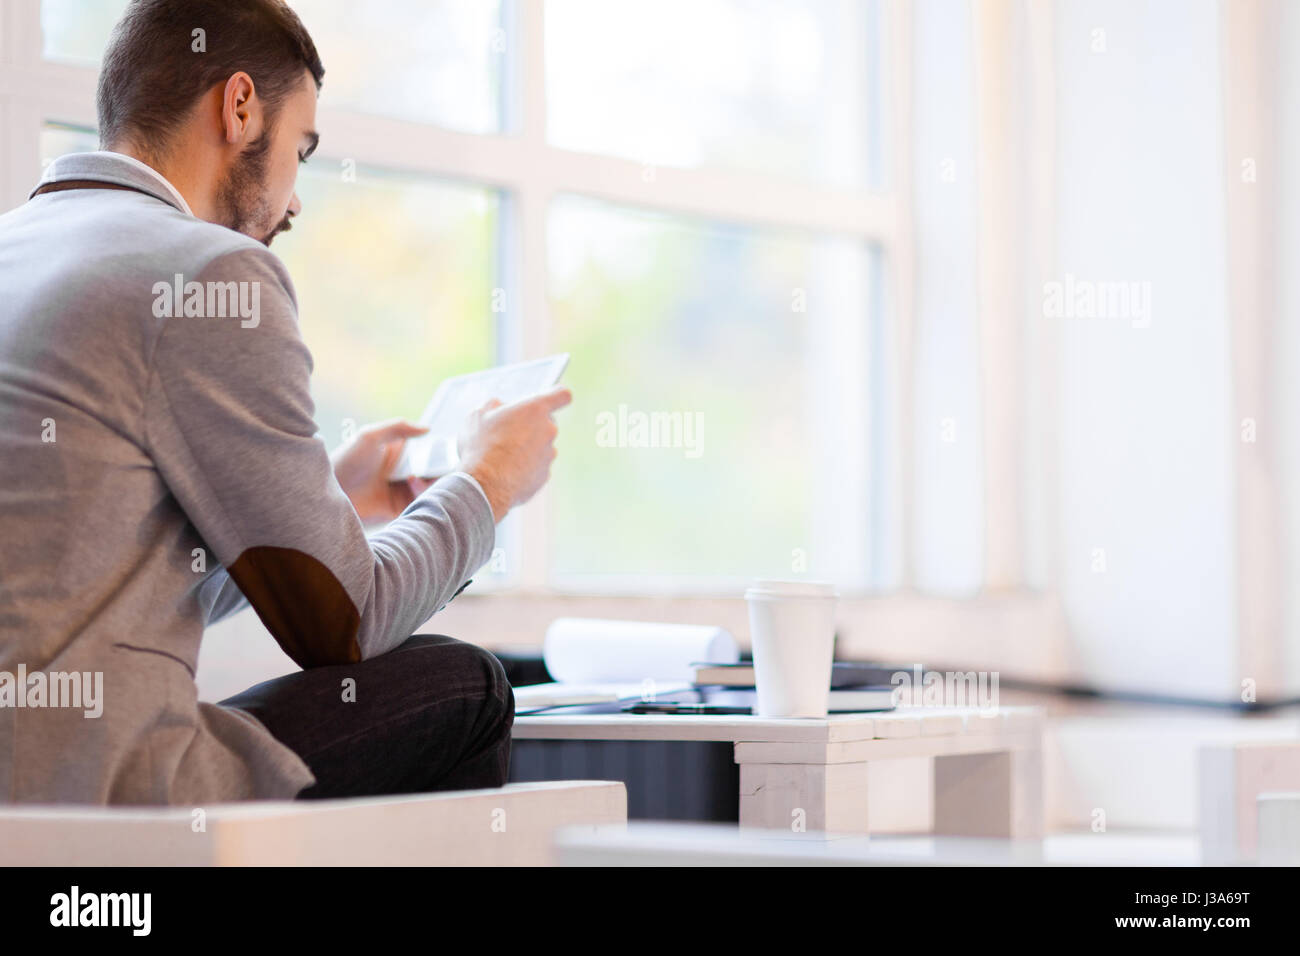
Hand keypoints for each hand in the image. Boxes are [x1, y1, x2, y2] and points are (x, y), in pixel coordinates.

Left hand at [330, 419, 433, 522]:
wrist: (330, 492)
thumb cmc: (346, 460)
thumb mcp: (370, 436)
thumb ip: (398, 427)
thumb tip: (428, 429)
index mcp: (399, 454)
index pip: (427, 453)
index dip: (440, 452)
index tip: (449, 450)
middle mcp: (403, 473)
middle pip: (433, 473)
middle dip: (440, 470)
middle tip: (441, 466)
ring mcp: (402, 492)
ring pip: (430, 489)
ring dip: (430, 482)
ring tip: (414, 477)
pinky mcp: (399, 509)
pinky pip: (421, 504)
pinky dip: (424, 495)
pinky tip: (414, 485)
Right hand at [457, 386, 572, 521]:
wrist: (485, 485)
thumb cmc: (481, 445)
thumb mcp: (478, 415)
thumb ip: (494, 406)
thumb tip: (499, 407)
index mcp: (535, 409)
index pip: (562, 395)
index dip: (557, 396)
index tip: (551, 399)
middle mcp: (548, 430)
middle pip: (546, 424)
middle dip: (530, 427)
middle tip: (507, 434)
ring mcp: (549, 455)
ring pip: (541, 447)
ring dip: (526, 449)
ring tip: (501, 457)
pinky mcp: (545, 476)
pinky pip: (536, 467)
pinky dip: (525, 469)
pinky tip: (505, 473)